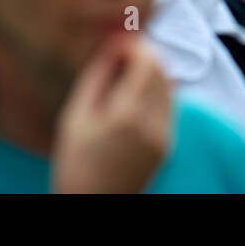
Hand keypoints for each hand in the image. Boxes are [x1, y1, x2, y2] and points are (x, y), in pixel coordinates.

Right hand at [51, 35, 172, 193]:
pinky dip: (156, 91)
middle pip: (162, 69)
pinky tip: (133, 95)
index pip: (147, 61)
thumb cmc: (74, 162)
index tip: (115, 41)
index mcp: (127, 114)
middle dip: (144, 54)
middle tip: (119, 53)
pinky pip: (169, 105)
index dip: (134, 44)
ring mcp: (165, 134)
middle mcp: (153, 123)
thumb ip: (97, 76)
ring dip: (152, 71)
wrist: (93, 204)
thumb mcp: (75, 116)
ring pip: (170, 84)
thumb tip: (112, 44)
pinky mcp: (168, 144)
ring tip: (124, 73)